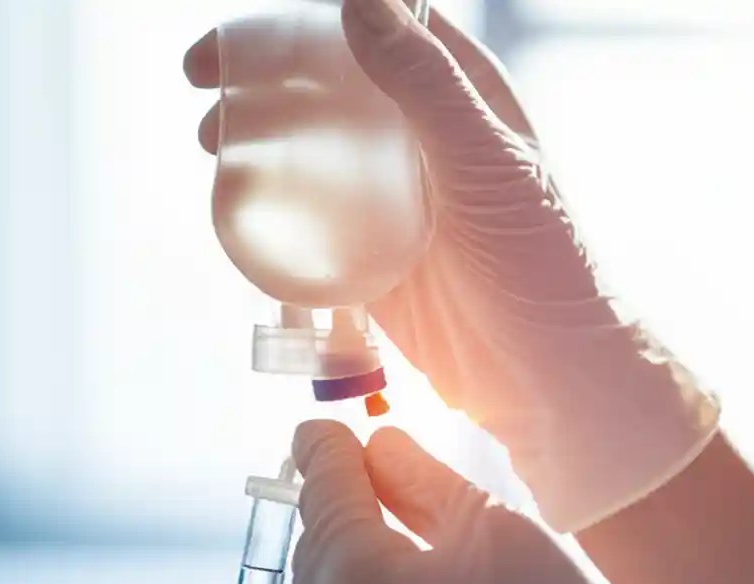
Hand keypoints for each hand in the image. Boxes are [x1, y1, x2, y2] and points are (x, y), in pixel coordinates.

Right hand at [186, 0, 717, 531]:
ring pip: (312, 150)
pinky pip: (310, 218)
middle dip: (264, 79)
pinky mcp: (370, 253)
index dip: (309, 21)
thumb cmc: (540, 260)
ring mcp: (393, 199)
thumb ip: (424, 82)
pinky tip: (239, 207)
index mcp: (460, 95)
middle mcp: (422, 138)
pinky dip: (271, 206)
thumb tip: (359, 0)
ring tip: (214, 146)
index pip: (377, 29)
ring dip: (259, 140)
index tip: (246, 34)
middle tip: (206, 88)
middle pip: (329, 87)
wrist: (547, 375)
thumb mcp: (482, 159)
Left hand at [289, 420, 678, 583]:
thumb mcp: (503, 541)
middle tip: (369, 483)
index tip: (320, 432)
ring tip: (400, 557)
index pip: (325, 495)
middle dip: (341, 515)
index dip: (325, 454)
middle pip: (316, 553)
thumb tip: (378, 446)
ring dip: (348, 575)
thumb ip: (426, 483)